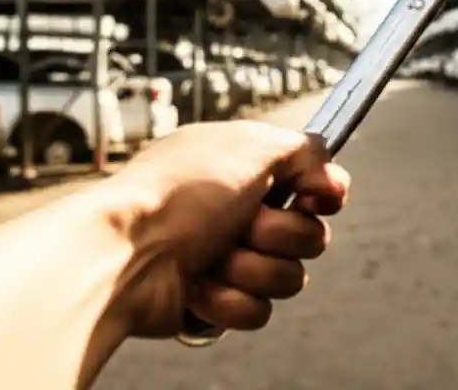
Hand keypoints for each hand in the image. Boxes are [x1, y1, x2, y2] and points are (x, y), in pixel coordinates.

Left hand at [94, 121, 349, 338]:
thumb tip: (333, 177)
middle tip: (245, 225)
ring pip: (289, 278)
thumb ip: (307, 151)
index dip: (322, 194)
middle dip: (282, 233)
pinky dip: (229, 299)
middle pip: (310, 235)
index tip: (316, 196)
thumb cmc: (178, 195)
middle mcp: (239, 212)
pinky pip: (258, 311)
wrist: (124, 255)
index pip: (312, 184)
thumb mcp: (253, 147)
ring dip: (253, 268)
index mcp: (246, 169)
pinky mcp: (217, 300)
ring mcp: (228, 258)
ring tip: (212, 259)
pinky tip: (198, 286)